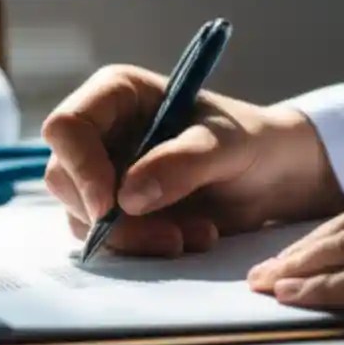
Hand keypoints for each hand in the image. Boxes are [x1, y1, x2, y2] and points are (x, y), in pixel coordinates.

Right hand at [42, 64, 343, 255]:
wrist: (278, 177)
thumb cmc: (254, 141)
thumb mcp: (227, 145)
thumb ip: (182, 163)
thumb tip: (126, 197)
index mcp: (116, 96)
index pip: (67, 127)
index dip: (79, 167)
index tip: (110, 207)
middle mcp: (101, 134)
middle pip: (64, 178)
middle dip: (112, 217)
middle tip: (170, 238)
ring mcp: (104, 174)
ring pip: (81, 216)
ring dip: (134, 239)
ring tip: (197, 236)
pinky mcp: (117, 212)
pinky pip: (107, 239)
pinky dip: (145, 248)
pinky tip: (193, 238)